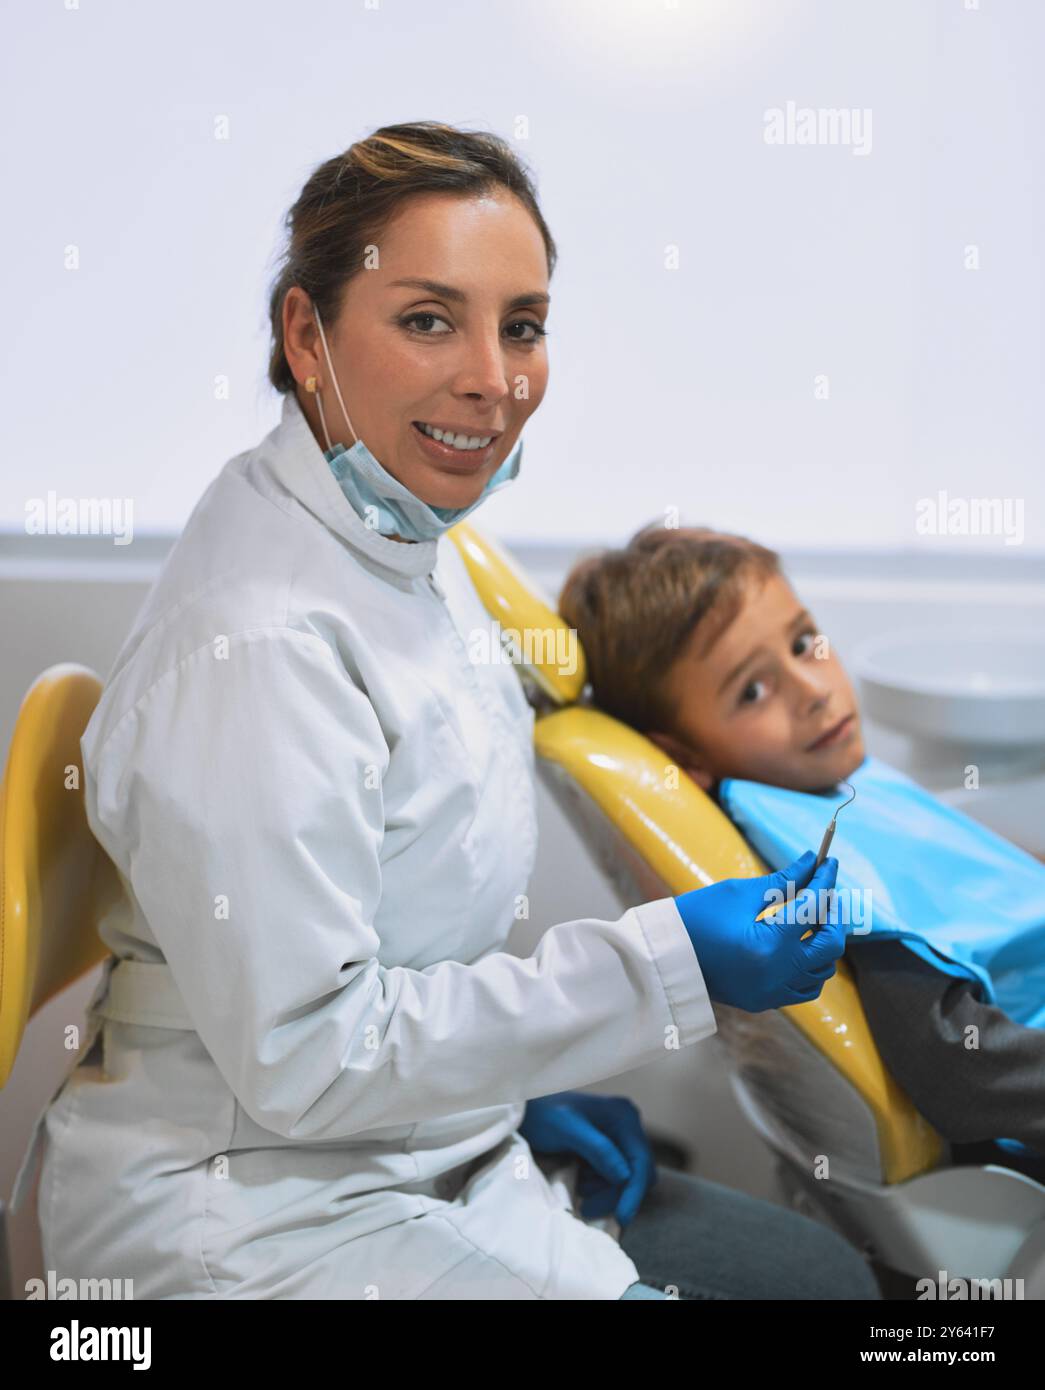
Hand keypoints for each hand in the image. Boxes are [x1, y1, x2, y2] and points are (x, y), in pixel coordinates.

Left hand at [519, 1091, 655, 1226]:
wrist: (527, 1111)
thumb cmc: (544, 1115)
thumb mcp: (567, 1130)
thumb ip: (598, 1150)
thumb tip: (626, 1176)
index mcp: (623, 1117)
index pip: (640, 1161)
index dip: (634, 1191)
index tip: (622, 1218)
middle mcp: (627, 1126)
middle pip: (638, 1172)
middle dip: (616, 1193)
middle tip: (587, 1207)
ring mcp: (619, 1137)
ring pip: (627, 1178)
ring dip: (607, 1191)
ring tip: (580, 1189)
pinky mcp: (609, 1149)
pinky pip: (615, 1177)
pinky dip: (601, 1186)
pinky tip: (582, 1182)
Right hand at [675, 850, 844, 1011]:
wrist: (663, 956)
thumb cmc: (695, 918)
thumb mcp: (739, 894)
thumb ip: (783, 881)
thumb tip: (811, 862)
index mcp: (769, 944)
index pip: (813, 907)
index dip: (824, 880)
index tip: (829, 861)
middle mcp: (777, 974)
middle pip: (830, 944)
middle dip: (832, 914)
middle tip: (824, 891)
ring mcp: (773, 993)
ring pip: (823, 970)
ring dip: (823, 941)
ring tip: (811, 918)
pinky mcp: (765, 1002)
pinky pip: (805, 989)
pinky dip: (810, 967)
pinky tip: (800, 948)